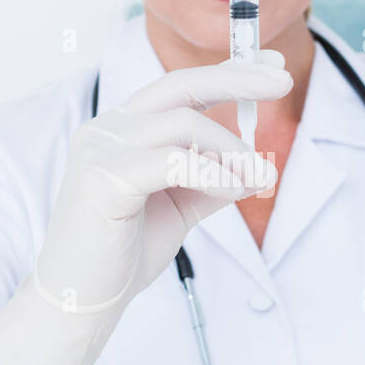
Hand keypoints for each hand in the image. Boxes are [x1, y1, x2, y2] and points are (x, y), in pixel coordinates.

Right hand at [0, 49, 291, 364]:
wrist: (80, 301)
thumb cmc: (122, 254)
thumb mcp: (179, 208)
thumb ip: (211, 181)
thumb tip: (257, 166)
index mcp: (122, 129)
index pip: (179, 87)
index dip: (228, 70)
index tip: (273, 63)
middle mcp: (107, 128)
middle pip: (181, 86)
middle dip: (238, 78)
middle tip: (284, 81)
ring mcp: (100, 149)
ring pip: (186, 125)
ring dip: (234, 151)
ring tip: (259, 179)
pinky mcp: (103, 178)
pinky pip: (174, 162)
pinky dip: (213, 173)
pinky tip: (233, 190)